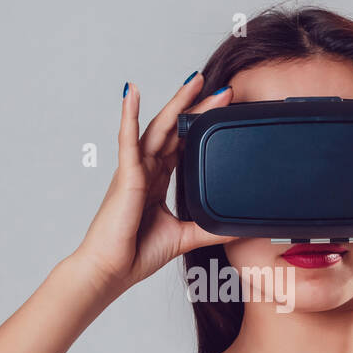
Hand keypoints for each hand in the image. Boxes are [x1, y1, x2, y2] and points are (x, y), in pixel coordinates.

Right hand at [72, 75, 236, 292]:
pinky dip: (129, 115)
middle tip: (222, 88)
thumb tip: (240, 228)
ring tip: (193, 80)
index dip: (201, 125)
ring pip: (157, 128)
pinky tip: (133, 93)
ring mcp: (134, 170)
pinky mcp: (124, 176)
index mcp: (156, 180)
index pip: (183, 143)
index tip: (224, 108)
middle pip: (174, 129)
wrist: (112, 271)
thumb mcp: (185, 237)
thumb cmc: (136, 254)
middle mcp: (145, 170)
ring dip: (174, 103)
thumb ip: (210, 229)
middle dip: (197, 107)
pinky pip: (128, 140)